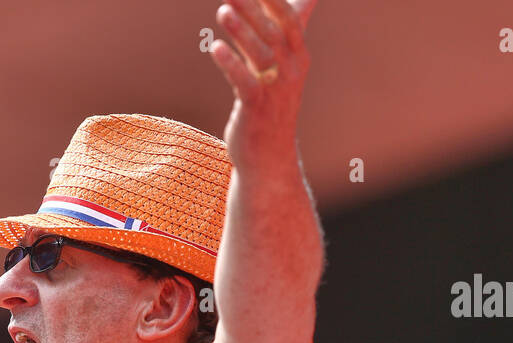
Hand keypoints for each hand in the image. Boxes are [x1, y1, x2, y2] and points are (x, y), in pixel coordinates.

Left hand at [209, 0, 316, 171]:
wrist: (269, 157)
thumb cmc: (272, 105)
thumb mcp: (284, 66)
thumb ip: (287, 31)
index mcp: (298, 56)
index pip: (289, 18)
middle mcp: (291, 71)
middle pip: (274, 32)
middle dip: (254, 7)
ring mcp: (275, 91)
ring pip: (261, 54)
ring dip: (241, 31)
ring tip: (223, 10)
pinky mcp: (256, 109)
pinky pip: (245, 83)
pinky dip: (230, 64)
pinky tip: (214, 48)